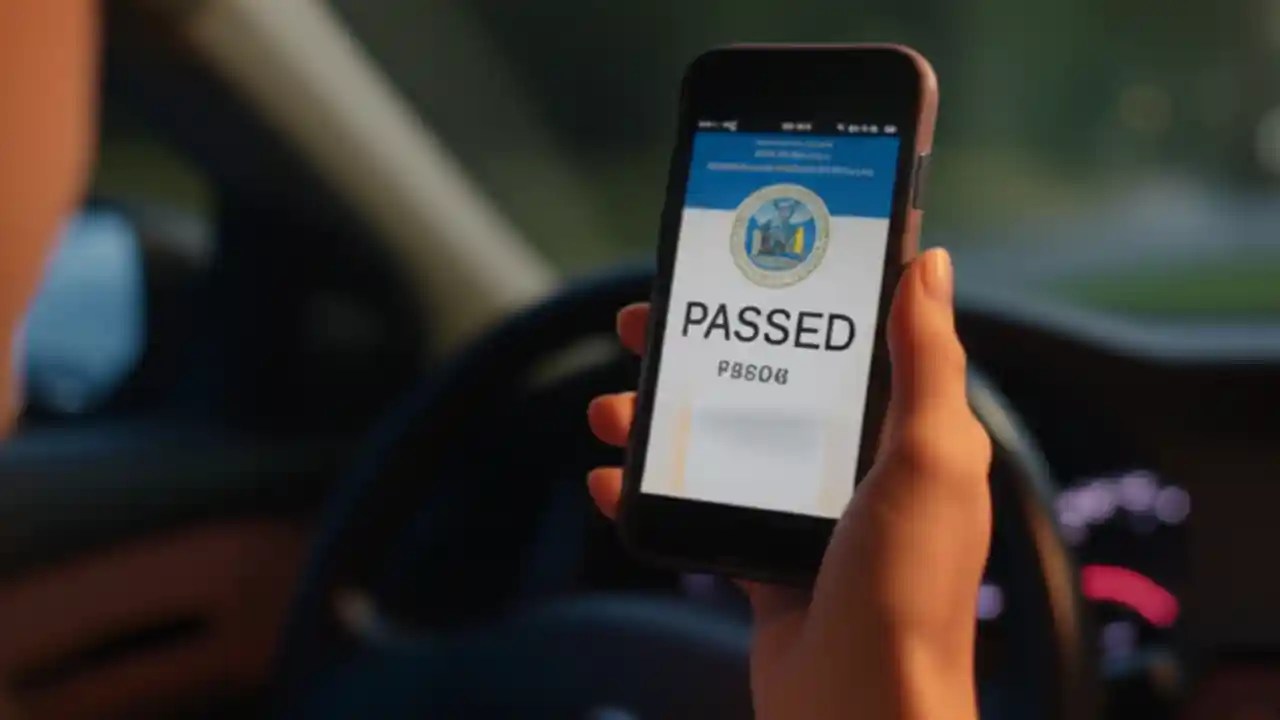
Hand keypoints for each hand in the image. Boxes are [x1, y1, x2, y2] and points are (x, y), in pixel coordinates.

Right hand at [587, 248, 991, 719]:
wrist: (860, 713)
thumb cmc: (907, 591)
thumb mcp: (928, 460)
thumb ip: (927, 363)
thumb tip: (930, 264)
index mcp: (907, 433)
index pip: (848, 340)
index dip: (793, 297)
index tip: (738, 265)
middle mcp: (860, 466)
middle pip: (770, 384)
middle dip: (702, 353)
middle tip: (644, 327)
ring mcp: (808, 514)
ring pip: (725, 442)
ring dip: (662, 421)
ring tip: (612, 410)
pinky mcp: (766, 559)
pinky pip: (701, 507)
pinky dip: (651, 492)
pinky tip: (606, 480)